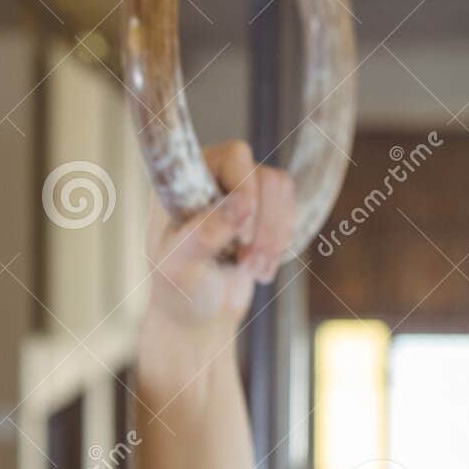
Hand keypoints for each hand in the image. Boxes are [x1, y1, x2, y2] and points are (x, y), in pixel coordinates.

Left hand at [145, 140, 294, 341]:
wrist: (198, 311)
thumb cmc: (179, 288)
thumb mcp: (180, 266)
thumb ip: (204, 234)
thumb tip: (242, 203)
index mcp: (184, 179)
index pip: (232, 157)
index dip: (247, 189)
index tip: (243, 235)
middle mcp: (213, 174)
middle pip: (265, 177)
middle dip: (263, 226)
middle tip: (246, 263)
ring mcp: (241, 187)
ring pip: (282, 191)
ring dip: (274, 237)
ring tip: (251, 269)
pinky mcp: (262, 207)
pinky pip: (289, 209)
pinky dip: (280, 243)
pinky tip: (259, 267)